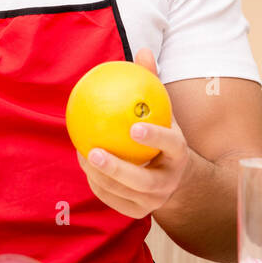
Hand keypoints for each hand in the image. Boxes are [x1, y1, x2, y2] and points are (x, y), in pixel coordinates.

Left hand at [76, 48, 191, 218]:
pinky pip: (112, 198)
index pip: (171, 145)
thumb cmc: (164, 135)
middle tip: (93, 151)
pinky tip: (83, 162)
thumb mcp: (164, 112)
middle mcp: (169, 183)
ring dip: (99, 176)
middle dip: (117, 169)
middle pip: (142, 181)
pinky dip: (97, 183)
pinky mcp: (137, 212)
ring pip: (122, 193)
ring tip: (81, 154)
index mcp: (179, 155)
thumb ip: (152, 84)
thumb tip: (142, 50)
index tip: (134, 126)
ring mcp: (153, 201)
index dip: (155, 137)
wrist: (177, 178)